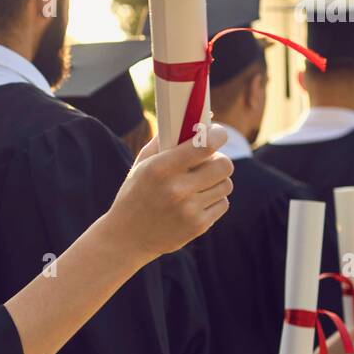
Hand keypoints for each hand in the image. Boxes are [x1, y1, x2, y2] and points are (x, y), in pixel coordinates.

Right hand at [104, 123, 233, 262]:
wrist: (126, 237)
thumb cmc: (136, 192)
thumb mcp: (143, 163)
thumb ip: (168, 139)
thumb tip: (204, 117)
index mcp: (161, 168)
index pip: (205, 145)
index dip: (218, 135)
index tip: (217, 133)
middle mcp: (177, 189)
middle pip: (224, 165)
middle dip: (219, 160)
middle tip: (209, 161)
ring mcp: (189, 210)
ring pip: (226, 184)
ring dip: (217, 181)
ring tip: (200, 183)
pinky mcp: (198, 226)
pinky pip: (223, 203)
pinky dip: (214, 200)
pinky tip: (196, 201)